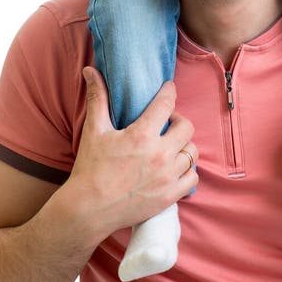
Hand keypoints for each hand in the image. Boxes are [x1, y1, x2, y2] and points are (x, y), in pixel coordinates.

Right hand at [65, 68, 197, 245]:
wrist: (88, 210)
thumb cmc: (90, 169)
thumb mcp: (94, 130)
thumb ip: (98, 98)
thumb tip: (90, 70)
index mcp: (142, 136)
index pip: (166, 104)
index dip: (169, 91)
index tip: (169, 88)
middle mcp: (160, 155)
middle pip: (186, 127)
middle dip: (178, 121)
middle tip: (167, 123)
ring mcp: (167, 177)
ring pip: (192, 152)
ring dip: (183, 145)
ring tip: (171, 145)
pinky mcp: (169, 196)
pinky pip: (192, 178)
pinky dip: (188, 170)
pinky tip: (175, 167)